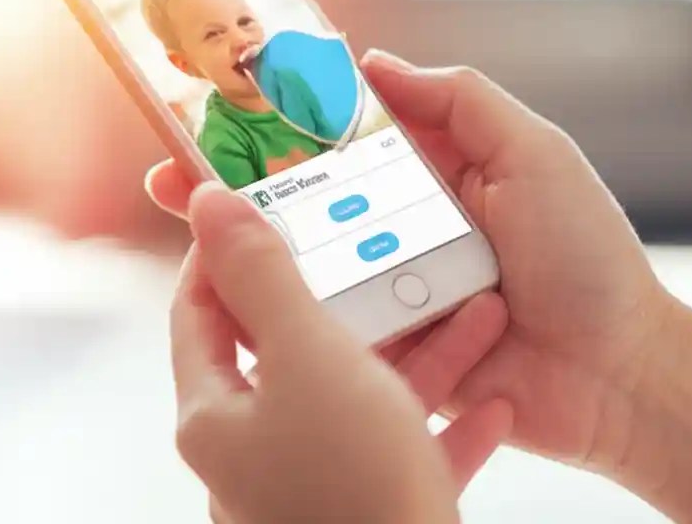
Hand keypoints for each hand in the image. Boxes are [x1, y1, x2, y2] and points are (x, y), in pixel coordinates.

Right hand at [152, 51, 667, 473]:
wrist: (619, 380)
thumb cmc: (591, 262)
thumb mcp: (535, 155)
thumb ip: (460, 101)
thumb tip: (372, 63)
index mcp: (435, 175)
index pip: (345, 137)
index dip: (284, 119)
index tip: (227, 102)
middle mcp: (403, 230)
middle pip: (305, 200)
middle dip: (238, 182)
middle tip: (173, 169)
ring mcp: (391, 292)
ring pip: (302, 262)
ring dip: (243, 243)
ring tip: (186, 223)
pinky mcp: (385, 351)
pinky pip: (323, 327)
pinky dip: (277, 309)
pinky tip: (227, 291)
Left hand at [172, 183, 511, 522]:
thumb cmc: (354, 488)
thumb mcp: (308, 358)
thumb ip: (262, 277)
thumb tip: (207, 204)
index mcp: (216, 415)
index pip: (200, 310)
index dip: (229, 248)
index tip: (273, 201)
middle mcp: (254, 454)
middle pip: (292, 350)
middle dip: (353, 295)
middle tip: (387, 244)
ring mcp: (312, 491)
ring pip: (361, 399)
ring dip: (420, 354)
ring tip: (474, 308)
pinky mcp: (369, 518)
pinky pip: (405, 455)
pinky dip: (444, 426)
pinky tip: (491, 404)